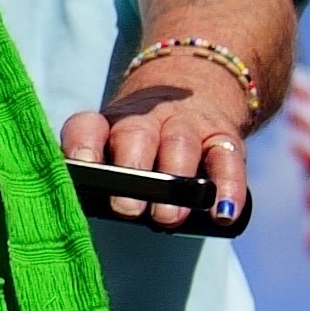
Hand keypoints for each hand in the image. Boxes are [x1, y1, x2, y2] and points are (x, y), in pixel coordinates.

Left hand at [67, 58, 252, 225]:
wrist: (194, 92)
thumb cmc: (142, 146)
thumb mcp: (115, 150)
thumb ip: (103, 178)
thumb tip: (85, 214)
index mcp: (111, 123)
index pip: (89, 126)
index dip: (83, 145)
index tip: (82, 167)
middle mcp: (148, 119)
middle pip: (136, 135)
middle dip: (131, 171)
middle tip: (127, 209)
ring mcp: (188, 125)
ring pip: (180, 145)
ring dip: (176, 183)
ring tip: (168, 217)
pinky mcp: (224, 139)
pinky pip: (227, 161)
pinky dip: (227, 189)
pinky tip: (222, 214)